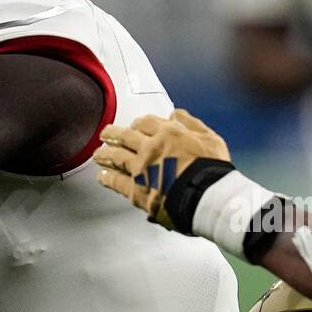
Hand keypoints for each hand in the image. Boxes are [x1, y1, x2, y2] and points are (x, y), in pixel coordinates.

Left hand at [93, 109, 231, 230]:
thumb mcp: (210, 139)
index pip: (147, 123)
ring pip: (117, 157)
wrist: (207, 197)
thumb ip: (192, 124)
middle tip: (106, 134)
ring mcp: (141, 169)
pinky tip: (102, 176)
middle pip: (127, 137)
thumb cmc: (212, 171)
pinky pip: (117, 182)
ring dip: (106, 154)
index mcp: (169, 134)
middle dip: (114, 134)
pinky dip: (108, 178)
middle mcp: (151, 148)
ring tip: (99, 154)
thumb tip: (176, 114)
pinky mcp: (136, 190)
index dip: (139, 123)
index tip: (134, 125)